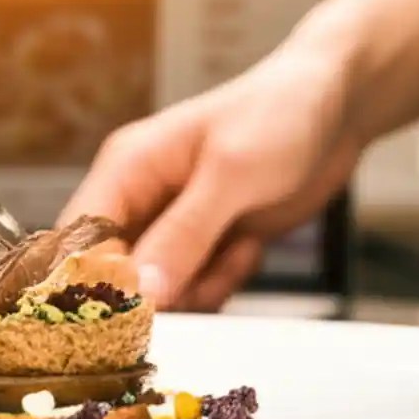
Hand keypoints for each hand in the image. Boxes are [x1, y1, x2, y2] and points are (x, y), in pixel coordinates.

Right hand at [60, 42, 361, 311]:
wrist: (339, 106)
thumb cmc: (279, 114)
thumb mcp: (232, 174)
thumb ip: (184, 234)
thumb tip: (141, 291)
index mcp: (126, 168)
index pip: (80, 237)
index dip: (92, 280)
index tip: (130, 311)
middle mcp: (140, 199)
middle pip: (114, 273)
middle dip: (156, 291)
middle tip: (203, 278)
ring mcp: (172, 225)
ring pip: (156, 291)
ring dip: (198, 288)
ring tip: (238, 248)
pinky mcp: (205, 245)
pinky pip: (194, 290)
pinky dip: (221, 284)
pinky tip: (248, 249)